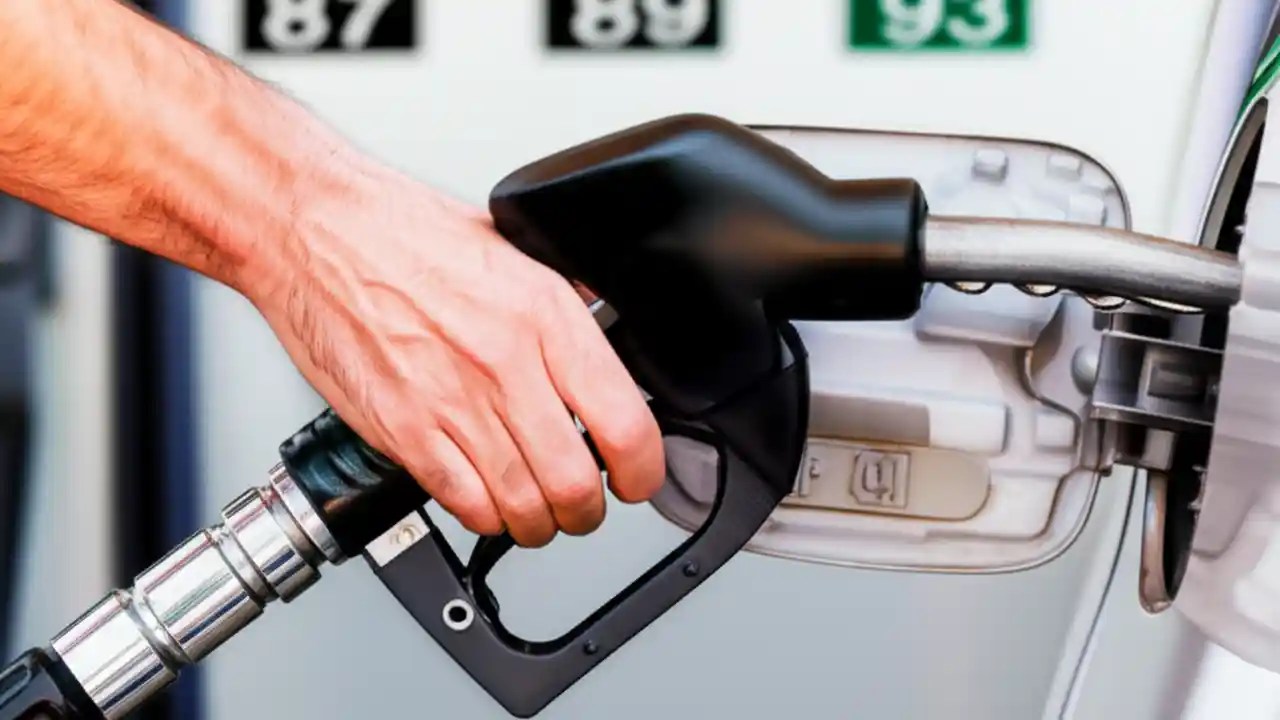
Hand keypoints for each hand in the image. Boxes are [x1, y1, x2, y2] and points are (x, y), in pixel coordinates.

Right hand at [245, 162, 665, 546]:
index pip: (625, 423)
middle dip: (589, 510)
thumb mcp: (512, 249)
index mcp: (544, 315)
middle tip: (587, 503)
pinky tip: (488, 500)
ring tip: (539, 512)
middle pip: (576, 484)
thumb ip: (564, 305)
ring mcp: (451, 403)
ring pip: (523, 507)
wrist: (316, 231)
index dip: (643, 470)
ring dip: (539, 524)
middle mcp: (505, 363)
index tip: (638, 477)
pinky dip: (485, 516)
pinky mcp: (403, 431)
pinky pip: (464, 504)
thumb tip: (604, 344)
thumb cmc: (403, 233)